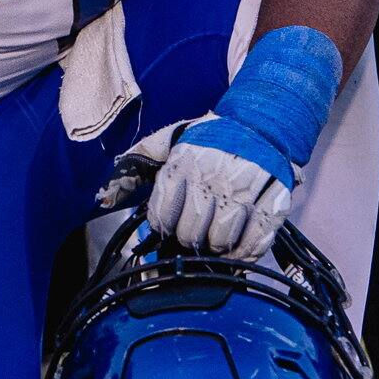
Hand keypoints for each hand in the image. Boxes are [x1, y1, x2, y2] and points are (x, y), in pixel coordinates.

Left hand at [134, 119, 293, 261]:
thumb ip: (137, 163)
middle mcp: (213, 176)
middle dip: (188, 239)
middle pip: (190, 233)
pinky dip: (244, 253)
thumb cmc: (211, 139)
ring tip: (214, 239)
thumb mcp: (169, 140)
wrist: (260, 124)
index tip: (168, 226)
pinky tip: (237, 250)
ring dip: (214, 247)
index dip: (163, 226)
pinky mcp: (273, 201)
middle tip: (193, 233)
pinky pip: (255, 241)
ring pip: (220, 240)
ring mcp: (246, 190)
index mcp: (184, 163)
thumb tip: (105, 196)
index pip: (162, 216)